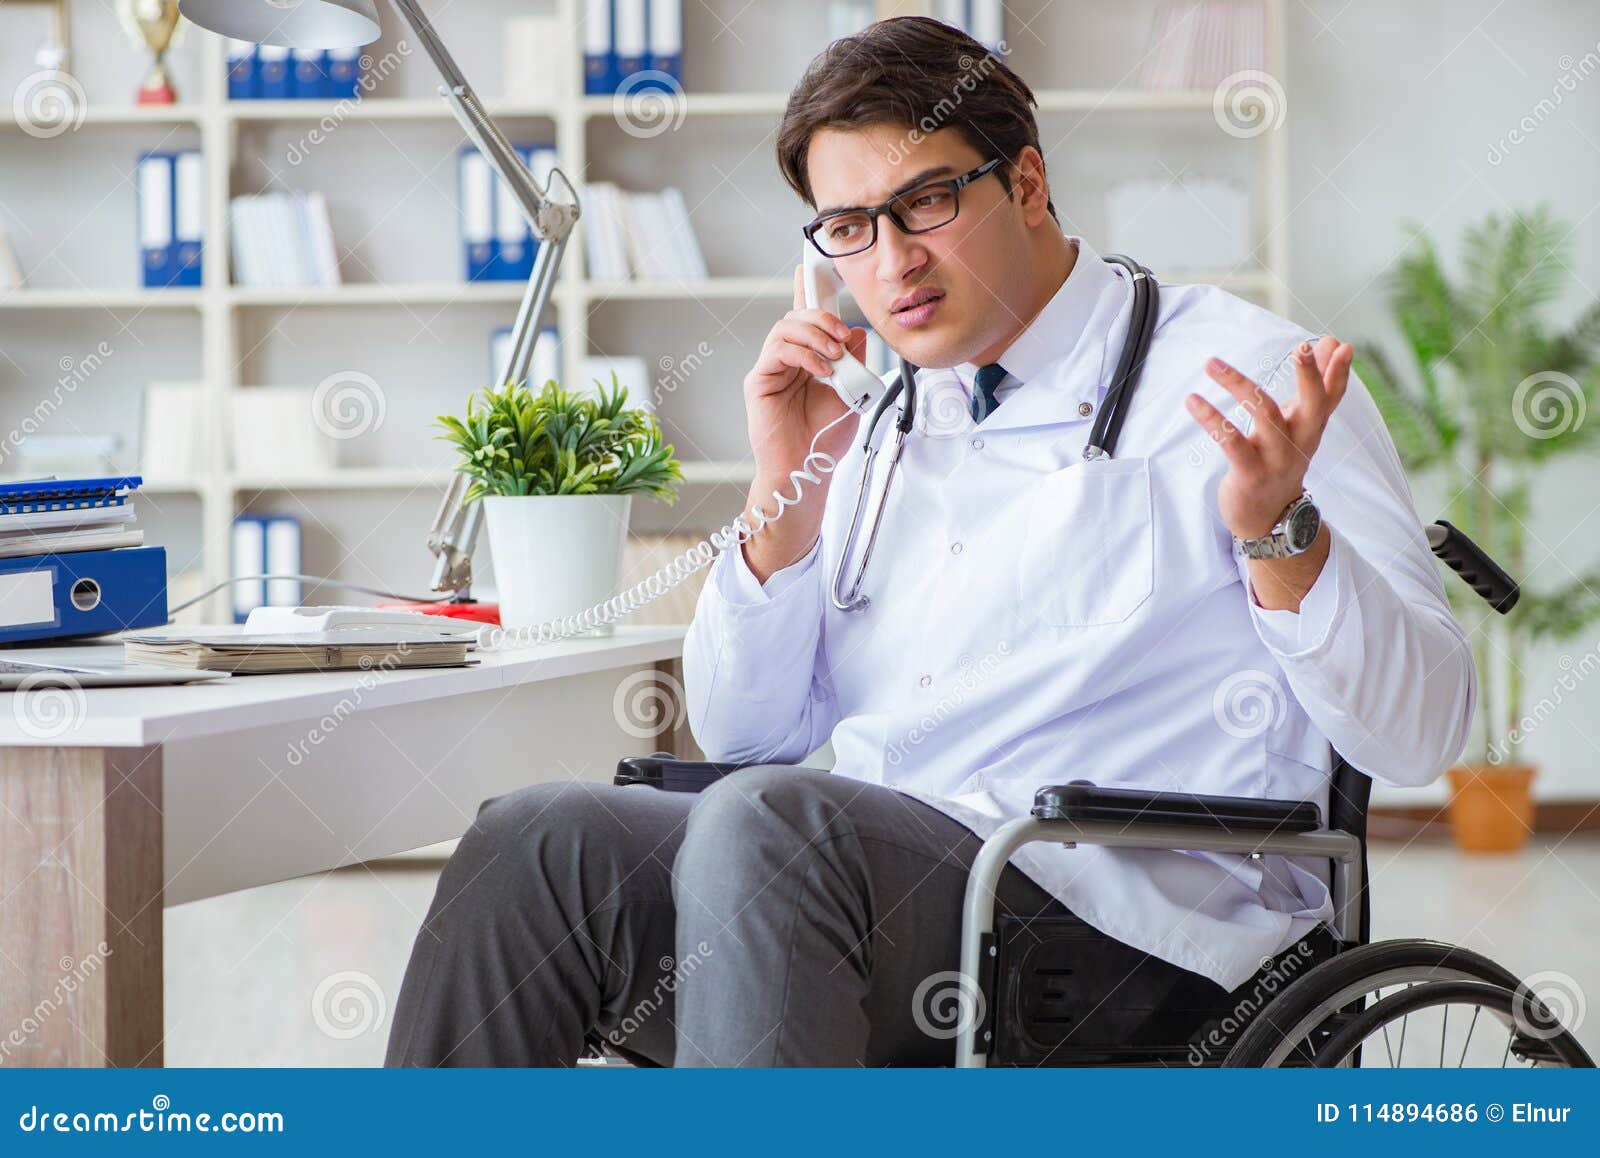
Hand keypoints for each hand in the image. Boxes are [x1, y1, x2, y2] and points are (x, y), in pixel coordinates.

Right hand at [743, 264, 868, 480]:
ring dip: (815, 335)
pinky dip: (803, 354)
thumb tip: (857, 334)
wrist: (806, 470)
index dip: (805, 291)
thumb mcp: (852, 395)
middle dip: (822, 318)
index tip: (809, 269)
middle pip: (795, 318)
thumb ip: (854, 364)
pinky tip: (821, 369)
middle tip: (843, 337)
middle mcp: (785, 361)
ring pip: (785, 329)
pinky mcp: (759, 381)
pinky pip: (778, 351)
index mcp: (806, 360)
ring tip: (834, 357)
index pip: (804, 320)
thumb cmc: (824, 438)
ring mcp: (770, 369)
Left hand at [1184, 335, 1352, 539]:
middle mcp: (1300, 441)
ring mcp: (1276, 458)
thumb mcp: (1301, 423)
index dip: (1338, 372)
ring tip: (1212, 363)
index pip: (1332, 396)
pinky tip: (1193, 401)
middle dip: (1309, 376)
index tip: (1341, 344)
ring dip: (1239, 385)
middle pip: (1311, 405)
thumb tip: (1331, 342)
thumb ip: (1314, 385)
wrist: (1269, 518)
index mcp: (1312, 427)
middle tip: (1302, 347)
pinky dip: (1211, 419)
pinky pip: (1231, 441)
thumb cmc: (1282, 460)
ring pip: (1265, 415)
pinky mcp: (1250, 473)